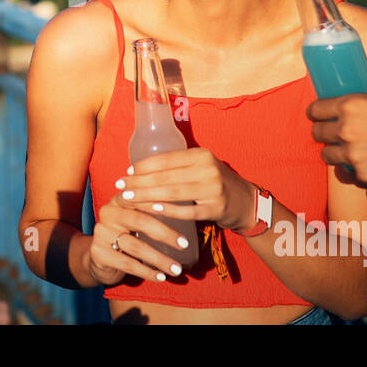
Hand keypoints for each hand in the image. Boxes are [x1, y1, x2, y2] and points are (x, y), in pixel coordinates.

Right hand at [86, 193, 190, 286]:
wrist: (98, 257)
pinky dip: (146, 272)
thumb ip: (155, 211)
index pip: (142, 197)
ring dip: (159, 259)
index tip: (185, 215)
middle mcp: (108, 212)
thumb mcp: (138, 219)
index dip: (163, 205)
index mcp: (120, 199)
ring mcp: (101, 232)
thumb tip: (192, 208)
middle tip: (184, 245)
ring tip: (176, 269)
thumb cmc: (128, 235)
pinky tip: (160, 277)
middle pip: (139, 220)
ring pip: (135, 245)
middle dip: (165, 234)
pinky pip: (126, 263)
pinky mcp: (98, 253)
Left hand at [115, 147, 258, 235]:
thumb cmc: (214, 184)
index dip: (144, 166)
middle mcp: (208, 169)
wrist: (246, 202)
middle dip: (140, 182)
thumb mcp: (201, 168)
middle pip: (166, 176)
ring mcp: (213, 189)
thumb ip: (178, 167)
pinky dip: (167, 210)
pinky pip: (186, 210)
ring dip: (147, 196)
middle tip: (120, 187)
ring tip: (129, 199)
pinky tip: (151, 210)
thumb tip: (141, 170)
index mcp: (201, 155)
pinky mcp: (216, 208)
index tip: (126, 173)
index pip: (166, 159)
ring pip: (173, 192)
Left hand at [306, 74, 366, 186]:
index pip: (315, 109)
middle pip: (317, 133)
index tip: (320, 113)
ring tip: (348, 149)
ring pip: (328, 156)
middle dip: (324, 130)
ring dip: (335, 151)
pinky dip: (354, 169)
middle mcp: (347, 131)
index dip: (317, 111)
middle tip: (334, 131)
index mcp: (351, 105)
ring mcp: (354, 157)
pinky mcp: (364, 177)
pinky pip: (348, 173)